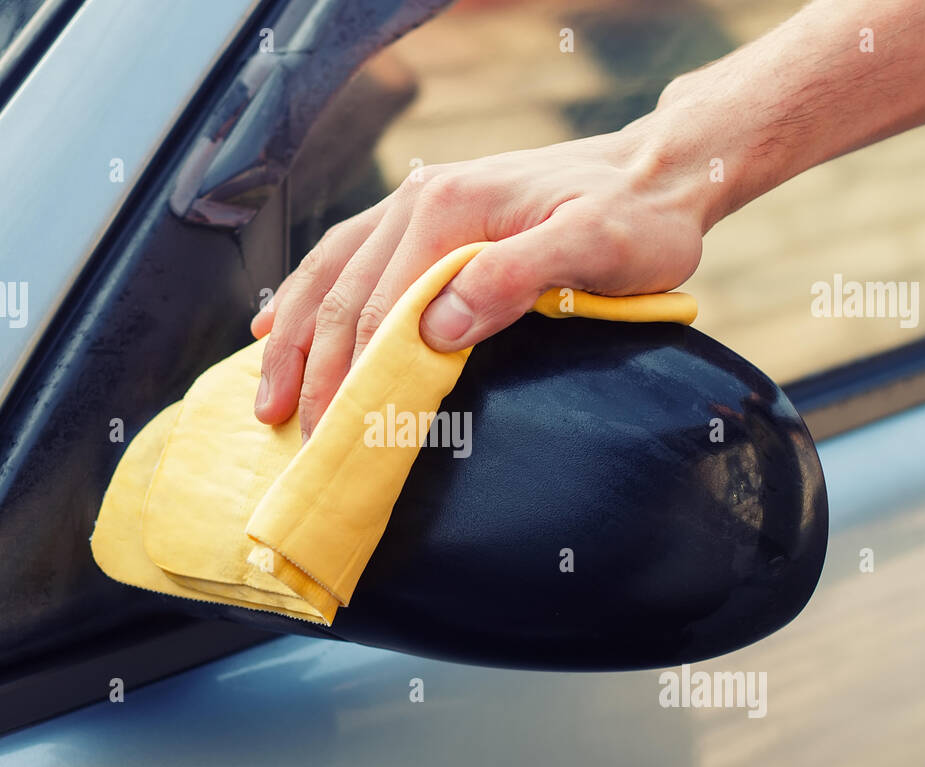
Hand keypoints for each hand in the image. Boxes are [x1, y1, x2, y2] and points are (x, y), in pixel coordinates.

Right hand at [250, 118, 709, 437]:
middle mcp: (416, 202)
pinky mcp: (424, 218)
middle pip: (339, 296)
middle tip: (288, 431)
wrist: (655, 172)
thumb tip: (436, 329)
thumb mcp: (593, 246)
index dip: (351, 379)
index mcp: (446, 211)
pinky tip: (275, 325)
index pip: (377, 311)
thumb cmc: (635, 218)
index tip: (337, 436)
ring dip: (291, 338)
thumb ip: (513, 279)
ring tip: (269, 396)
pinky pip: (346, 258)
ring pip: (328, 275)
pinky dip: (305, 297)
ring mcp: (414, 206)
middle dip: (308, 369)